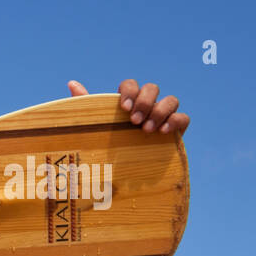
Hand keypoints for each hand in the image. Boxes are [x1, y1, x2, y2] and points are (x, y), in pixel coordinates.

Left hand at [67, 79, 189, 134]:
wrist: (123, 173)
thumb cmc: (106, 146)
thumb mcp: (95, 127)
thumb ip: (86, 106)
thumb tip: (71, 83)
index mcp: (127, 102)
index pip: (131, 85)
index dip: (129, 91)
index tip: (124, 107)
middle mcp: (147, 105)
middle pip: (152, 88)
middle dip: (144, 101)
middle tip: (134, 121)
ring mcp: (163, 116)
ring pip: (171, 100)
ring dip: (160, 111)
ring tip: (146, 130)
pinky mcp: (176, 130)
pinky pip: (184, 117)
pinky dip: (175, 120)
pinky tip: (163, 132)